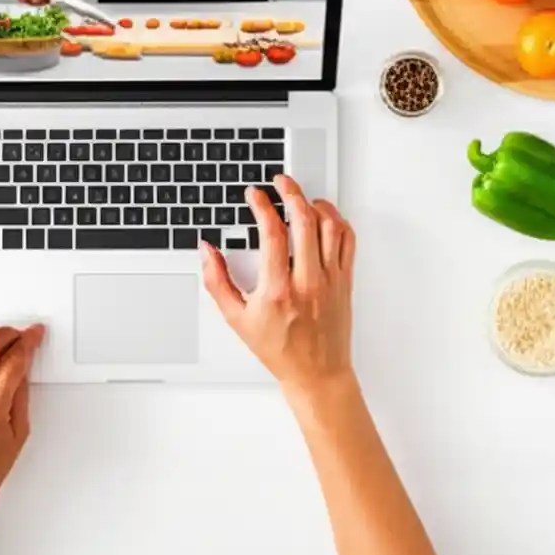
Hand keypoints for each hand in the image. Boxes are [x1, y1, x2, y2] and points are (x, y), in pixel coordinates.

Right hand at [201, 175, 356, 395]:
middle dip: (290, 191)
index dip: (261, 205)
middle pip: (304, 220)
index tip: (254, 194)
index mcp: (277, 290)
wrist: (316, 373)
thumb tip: (207, 250)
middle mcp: (307, 282)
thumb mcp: (237, 319)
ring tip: (302, 197)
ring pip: (330, 226)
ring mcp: (330, 280)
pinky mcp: (345, 281)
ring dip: (316, 204)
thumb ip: (217, 281)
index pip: (272, 232)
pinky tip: (325, 217)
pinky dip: (338, 221)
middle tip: (280, 182)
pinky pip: (347, 241)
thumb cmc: (279, 349)